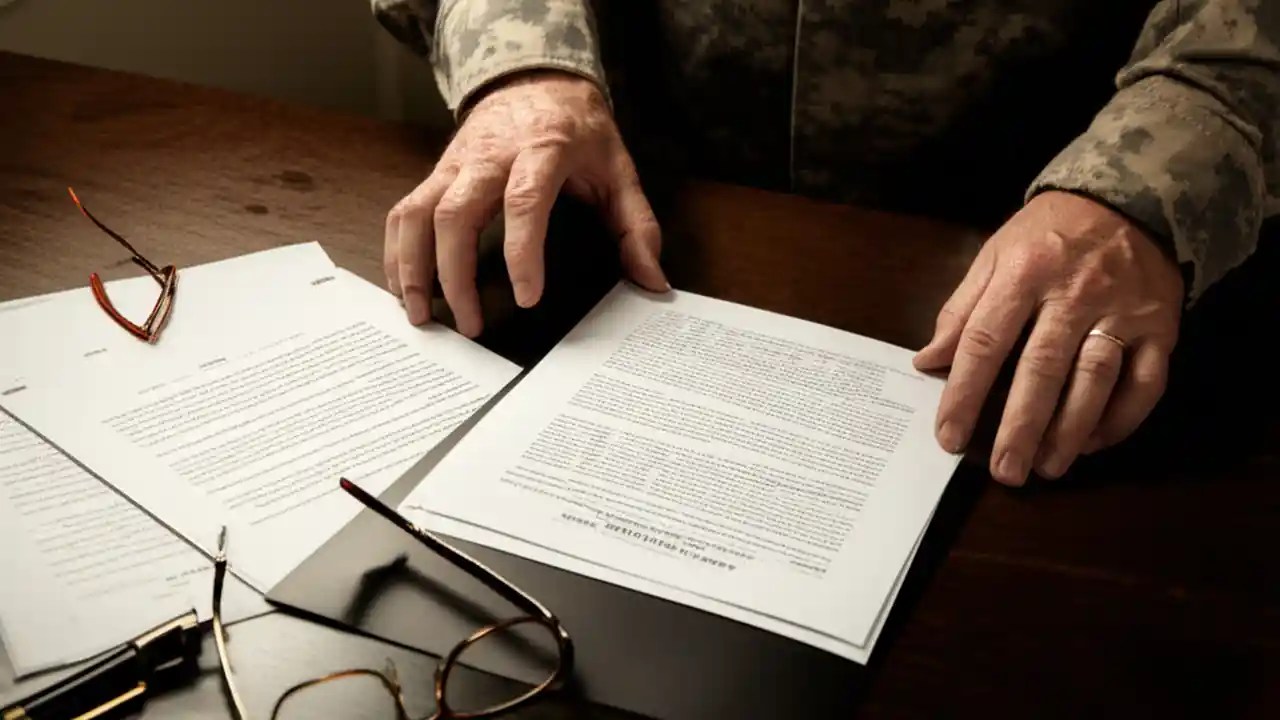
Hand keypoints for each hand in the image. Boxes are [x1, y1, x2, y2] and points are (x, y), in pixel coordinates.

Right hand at [384, 70, 668, 335]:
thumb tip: (651, 280)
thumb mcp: (619, 169)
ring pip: (418, 214)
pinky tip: (405, 289)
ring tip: (422, 316)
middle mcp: (489, 157)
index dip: (522, 252)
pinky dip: (397, 252)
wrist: (535, 78)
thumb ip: (637, 227)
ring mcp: (455, 165)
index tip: (526, 296)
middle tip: (470, 324)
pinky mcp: (436, 173)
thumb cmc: (579, 130)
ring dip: (413, 268)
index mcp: (541, 151)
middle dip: (455, 274)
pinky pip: (404, 212)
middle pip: (456, 214)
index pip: (523, 202)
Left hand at [913, 191, 1184, 485]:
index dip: (965, 393)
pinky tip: (1094, 442)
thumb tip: (927, 361)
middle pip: (1042, 369)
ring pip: (1096, 380)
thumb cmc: (1049, 234)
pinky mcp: (1162, 326)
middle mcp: (1075, 293)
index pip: (985, 342)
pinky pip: (1146, 383)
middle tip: (1004, 471)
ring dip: (1071, 430)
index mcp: (1024, 273)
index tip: (949, 436)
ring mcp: (1123, 311)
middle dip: (1020, 426)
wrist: (1128, 199)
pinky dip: (1122, 418)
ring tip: (1047, 466)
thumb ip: (961, 309)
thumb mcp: (996, 255)